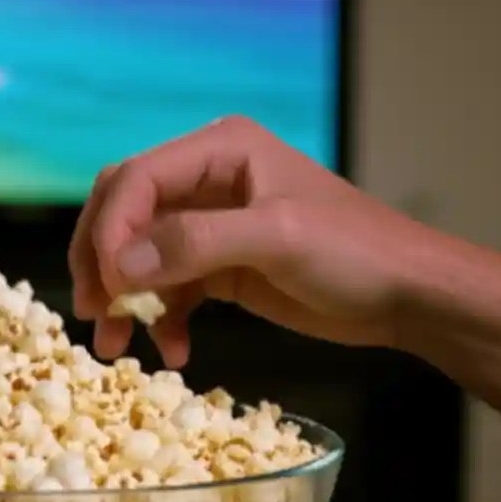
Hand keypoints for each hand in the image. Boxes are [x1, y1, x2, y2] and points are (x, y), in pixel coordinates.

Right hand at [70, 115, 430, 365]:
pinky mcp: (221, 267)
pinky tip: (173, 351)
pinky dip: (162, 320)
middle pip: (125, 212)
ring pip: (139, 256)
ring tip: (115, 343)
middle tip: (92, 308)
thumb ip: (197, 244)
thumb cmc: (356, 252)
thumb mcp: (278, 238)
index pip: (137, 179)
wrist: (408, 296)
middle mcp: (208, 179)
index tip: (107, 283)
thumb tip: (121, 267)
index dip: (110, 229)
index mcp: (220, 149)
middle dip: (103, 261)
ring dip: (123, 298)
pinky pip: (169, 289)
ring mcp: (212, 225)